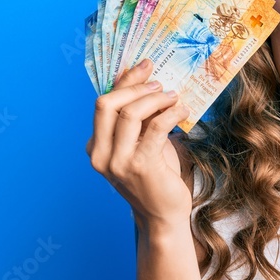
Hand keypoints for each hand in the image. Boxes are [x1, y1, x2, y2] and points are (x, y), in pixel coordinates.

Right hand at [86, 60, 192, 226]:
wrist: (164, 214)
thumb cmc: (156, 177)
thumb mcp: (142, 143)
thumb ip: (139, 118)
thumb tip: (146, 81)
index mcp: (96, 147)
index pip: (103, 103)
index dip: (125, 81)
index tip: (146, 65)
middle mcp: (101, 155)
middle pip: (107, 103)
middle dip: (135, 86)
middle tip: (160, 83)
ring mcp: (119, 162)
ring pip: (130, 113)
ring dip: (156, 99)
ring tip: (174, 97)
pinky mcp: (142, 166)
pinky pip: (156, 127)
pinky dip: (170, 113)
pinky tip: (182, 110)